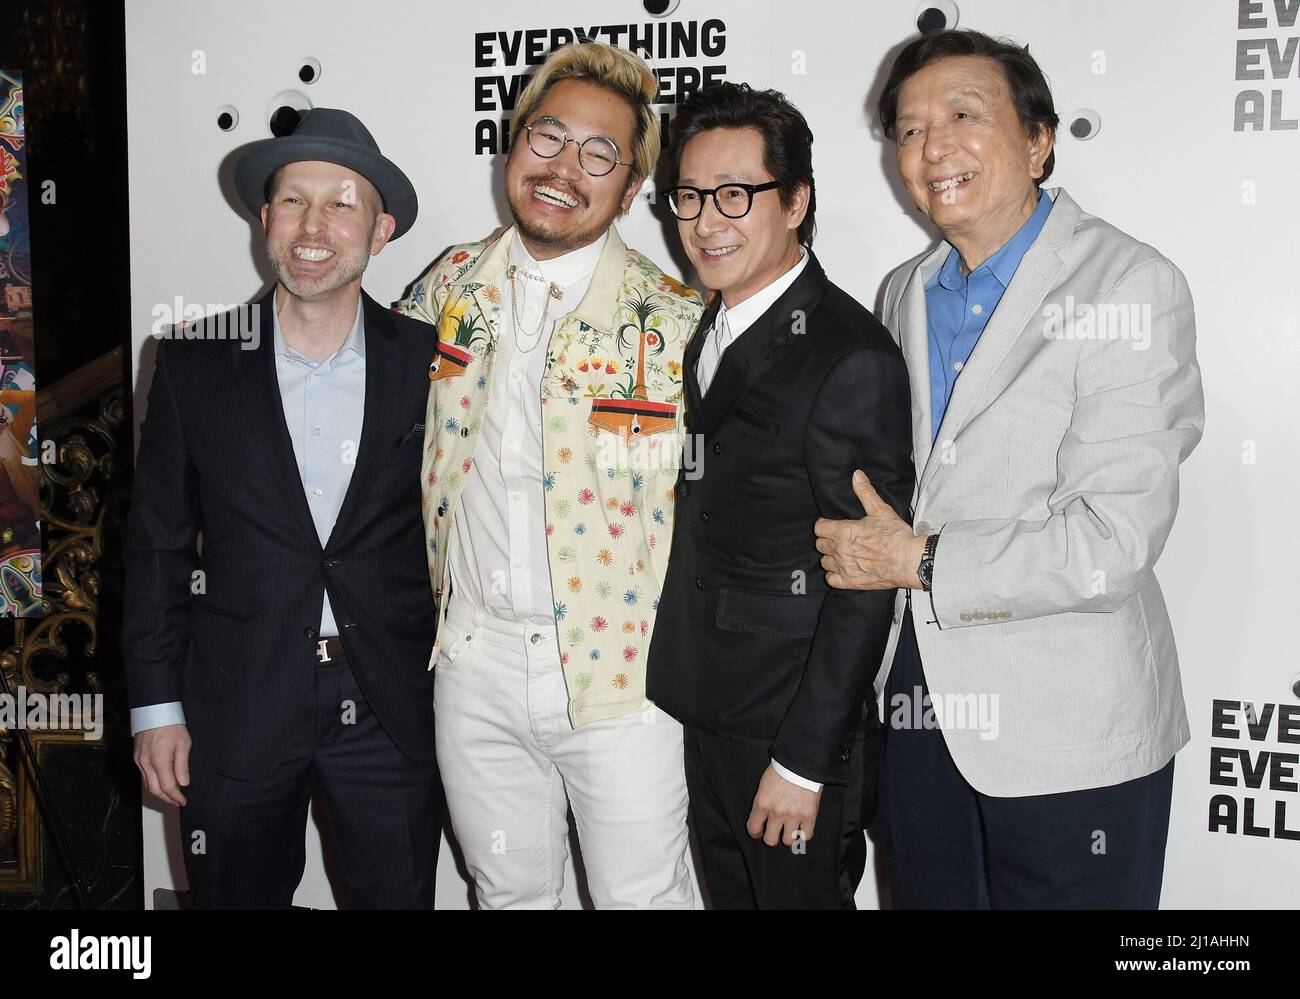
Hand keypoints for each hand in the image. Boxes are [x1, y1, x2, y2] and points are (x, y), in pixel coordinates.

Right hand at [134, 724, 191, 806]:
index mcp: (159, 761)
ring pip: (148, 784)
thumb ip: (182, 766)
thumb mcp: (183, 744)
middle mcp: (146, 763)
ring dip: (159, 792)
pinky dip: (153, 782)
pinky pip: (144, 775)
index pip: (167, 787)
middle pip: (154, 790)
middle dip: (166, 799)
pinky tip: (161, 782)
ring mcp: (139, 761)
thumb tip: (183, 783)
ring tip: (171, 795)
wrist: (154, 711)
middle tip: (177, 802)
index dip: (175, 797)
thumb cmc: (171, 725)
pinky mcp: (137, 757)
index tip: (182, 801)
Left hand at [747, 764, 821, 847]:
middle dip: (771, 837)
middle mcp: (776, 813)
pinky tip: (802, 828)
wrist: (801, 762)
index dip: (756, 833)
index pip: (753, 829)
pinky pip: (806, 836)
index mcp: (762, 804)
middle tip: (774, 832)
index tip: (759, 831)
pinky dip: (804, 834)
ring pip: (788, 841)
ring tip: (789, 831)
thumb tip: (761, 814)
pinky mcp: (809, 816)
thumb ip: (762, 802)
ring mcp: (793, 816)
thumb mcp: (764, 784)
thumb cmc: (781, 769)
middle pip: (770, 840)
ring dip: (788, 837)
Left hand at [814, 470, 924, 589]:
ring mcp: (843, 568)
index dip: (823, 525)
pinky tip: (842, 570)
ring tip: (841, 554)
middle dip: (827, 540)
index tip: (829, 525)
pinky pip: (831, 579)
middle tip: (838, 538)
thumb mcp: (880, 510)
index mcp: (843, 532)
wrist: (908, 560)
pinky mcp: (850, 582)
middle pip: (820, 545)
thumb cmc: (895, 535)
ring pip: (825, 562)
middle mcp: (839, 550)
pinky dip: (834, 575)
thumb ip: (866, 492)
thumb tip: (856, 475)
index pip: (819, 528)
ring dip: (830, 557)